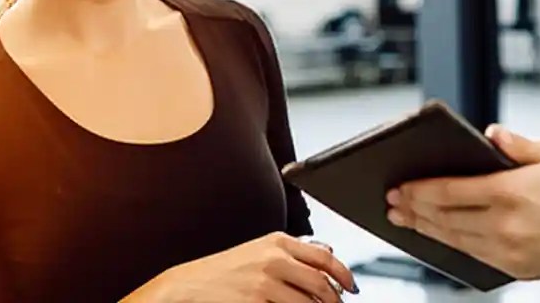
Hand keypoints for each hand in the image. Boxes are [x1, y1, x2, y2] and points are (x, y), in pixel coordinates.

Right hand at [151, 232, 357, 301]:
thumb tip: (329, 253)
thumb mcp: (259, 250)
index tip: (352, 287)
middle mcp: (274, 259)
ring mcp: (264, 282)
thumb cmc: (224, 271)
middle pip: (321, 282)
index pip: (324, 257)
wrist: (188, 286)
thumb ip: (293, 251)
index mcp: (277, 242)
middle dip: (336, 300)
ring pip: (309, 302)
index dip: (344, 274)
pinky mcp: (254, 302)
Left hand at [386, 125, 539, 280]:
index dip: (419, 191)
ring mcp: (512, 252)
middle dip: (414, 211)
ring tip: (406, 221)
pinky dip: (453, 246)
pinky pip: (475, 258)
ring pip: (456, 242)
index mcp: (512, 191)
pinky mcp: (519, 270)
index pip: (450, 192)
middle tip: (391, 204)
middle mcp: (507, 225)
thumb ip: (516, 145)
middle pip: (445, 219)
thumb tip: (489, 134)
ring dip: (426, 231)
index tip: (398, 187)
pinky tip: (441, 237)